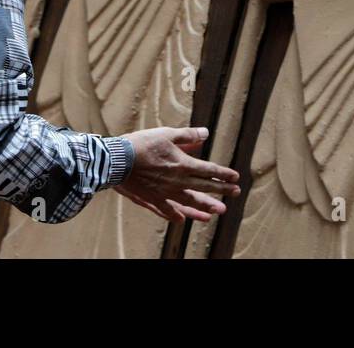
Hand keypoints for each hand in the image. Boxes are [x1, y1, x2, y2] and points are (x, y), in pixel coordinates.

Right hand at [115, 126, 239, 222]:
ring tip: (217, 212)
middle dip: (221, 190)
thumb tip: (205, 133)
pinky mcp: (152, 199)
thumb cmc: (142, 144)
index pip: (208, 170)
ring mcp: (165, 193)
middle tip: (235, 193)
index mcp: (183, 164)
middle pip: (203, 187)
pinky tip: (182, 220)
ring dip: (204, 206)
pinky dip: (175, 215)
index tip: (235, 177)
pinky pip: (166, 210)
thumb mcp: (166, 134)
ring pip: (189, 202)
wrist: (118, 161)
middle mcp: (177, 181)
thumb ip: (188, 135)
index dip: (223, 174)